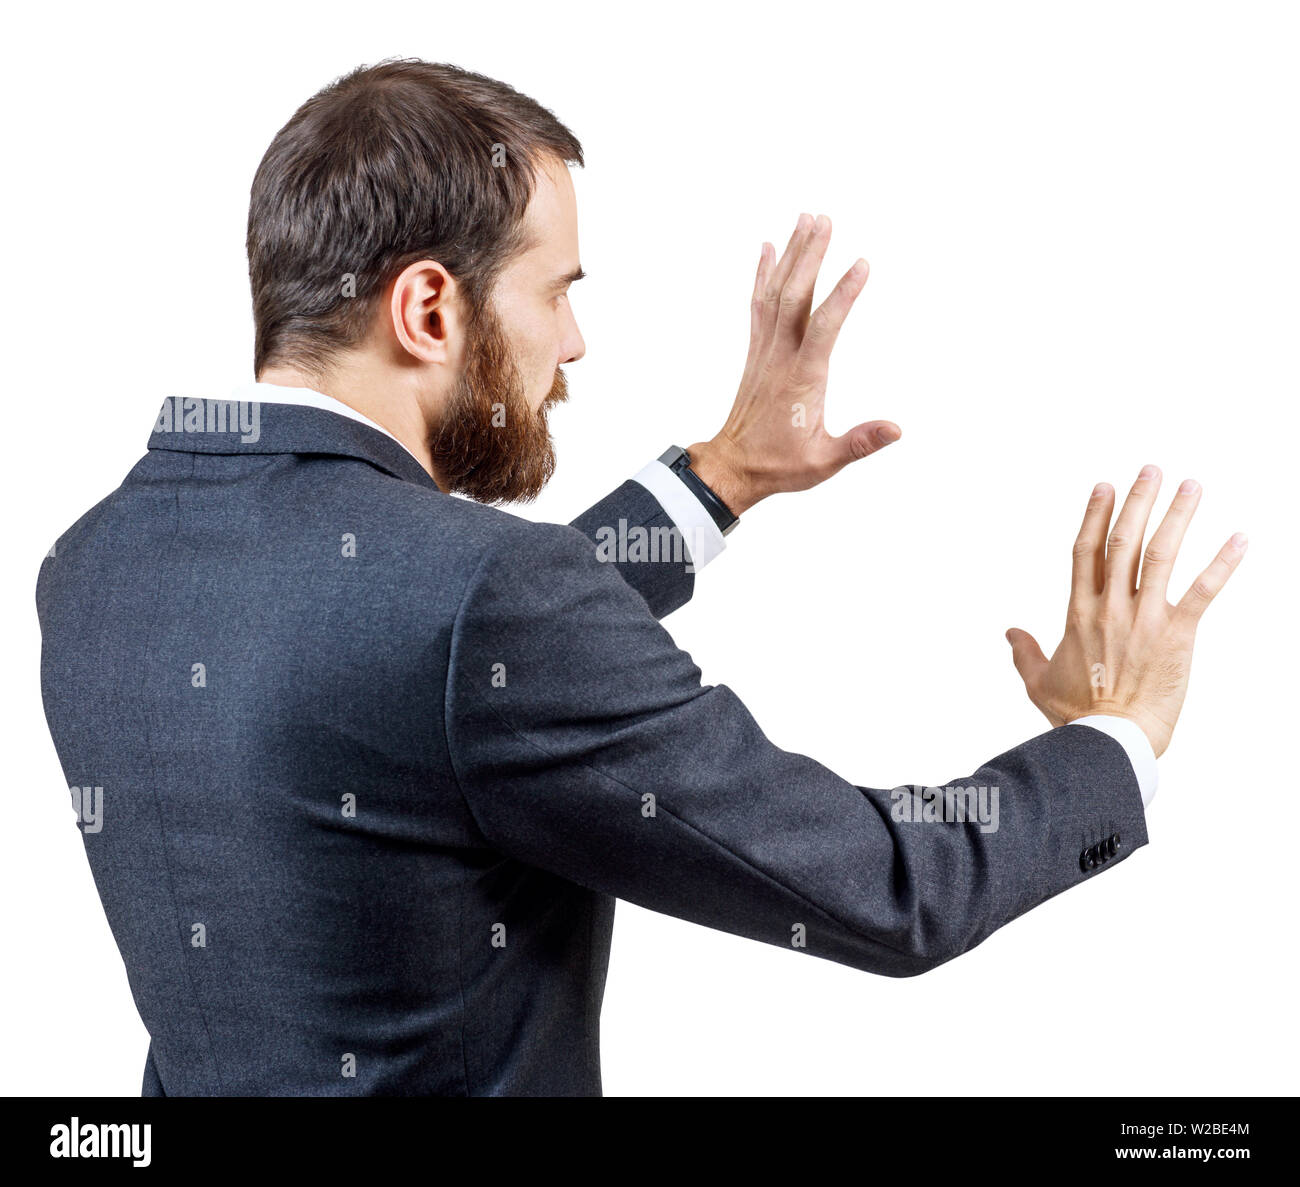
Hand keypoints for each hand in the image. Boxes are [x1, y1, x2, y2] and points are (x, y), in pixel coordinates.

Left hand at [686, 213, 899, 515]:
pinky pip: (759, 304)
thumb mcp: (824, 461)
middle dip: (810, 255)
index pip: (824, 327)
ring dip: (792, 254)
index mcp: (802, 379)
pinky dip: (763, 274)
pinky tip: (769, 247)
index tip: (862, 264)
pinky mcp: (757, 352)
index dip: (843, 295)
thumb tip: (896, 429)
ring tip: (806, 218)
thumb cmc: (780, 465)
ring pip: (776, 293)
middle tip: (825, 218)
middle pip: (794, 296)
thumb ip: (860, 443)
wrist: (733, 466)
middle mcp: (780, 356)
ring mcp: (765, 351)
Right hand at [1006, 467, 1246, 757]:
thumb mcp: (1039, 682)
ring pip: (1160, 555)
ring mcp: (1144, 619)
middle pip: (1123, 542)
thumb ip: (1024, 653)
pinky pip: (1201, 592)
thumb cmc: (1075, 717)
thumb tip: (1009, 633)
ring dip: (1177, 517)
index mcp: (1078, 614)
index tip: (1105, 487)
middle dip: (1138, 502)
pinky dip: (1223, 564)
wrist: (1109, 741)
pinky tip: (1241, 538)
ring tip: (1191, 486)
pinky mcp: (1176, 636)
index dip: (1095, 515)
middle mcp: (1110, 608)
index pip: (1086, 552)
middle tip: (1151, 470)